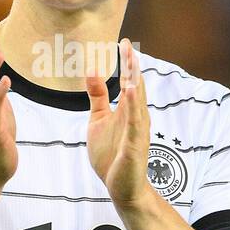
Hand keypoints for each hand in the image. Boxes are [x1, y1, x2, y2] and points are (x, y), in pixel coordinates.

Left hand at [86, 39, 152, 209]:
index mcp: (127, 110)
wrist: (122, 187)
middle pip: (135, 86)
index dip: (126, 62)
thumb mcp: (99, 120)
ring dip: (135, 80)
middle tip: (128, 44)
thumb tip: (91, 70)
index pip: (128, 81)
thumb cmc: (112, 154)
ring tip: (132, 61)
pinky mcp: (135, 143)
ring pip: (137, 100)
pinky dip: (134, 105)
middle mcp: (136, 116)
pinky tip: (131, 90)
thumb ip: (97, 97)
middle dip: (132, 66)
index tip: (123, 42)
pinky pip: (134, 121)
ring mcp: (137, 129)